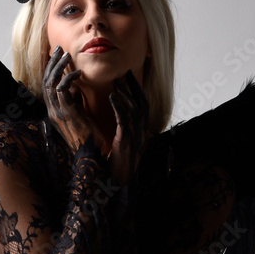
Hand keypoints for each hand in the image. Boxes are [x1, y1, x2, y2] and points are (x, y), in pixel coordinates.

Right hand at [42, 46, 101, 152]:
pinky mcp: (67, 114)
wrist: (90, 155)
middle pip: (46, 81)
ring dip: (58, 67)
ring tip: (67, 55)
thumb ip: (73, 101)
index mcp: (54, 111)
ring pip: (51, 84)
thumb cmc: (88, 137)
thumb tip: (73, 87)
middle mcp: (52, 111)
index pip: (47, 85)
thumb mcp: (78, 115)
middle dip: (52, 63)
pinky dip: (69, 79)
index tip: (58, 56)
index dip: (51, 69)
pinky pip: (62, 90)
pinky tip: (78, 73)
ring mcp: (58, 113)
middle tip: (59, 49)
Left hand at [108, 71, 149, 185]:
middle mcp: (142, 131)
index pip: (143, 104)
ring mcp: (135, 136)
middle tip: (125, 73)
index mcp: (142, 130)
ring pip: (134, 109)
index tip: (130, 76)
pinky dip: (119, 107)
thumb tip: (123, 115)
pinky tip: (112, 97)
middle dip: (134, 87)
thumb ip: (127, 128)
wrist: (121, 180)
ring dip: (126, 94)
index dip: (137, 89)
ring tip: (117, 83)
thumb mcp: (127, 142)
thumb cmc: (121, 161)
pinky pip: (124, 120)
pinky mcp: (125, 140)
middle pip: (142, 103)